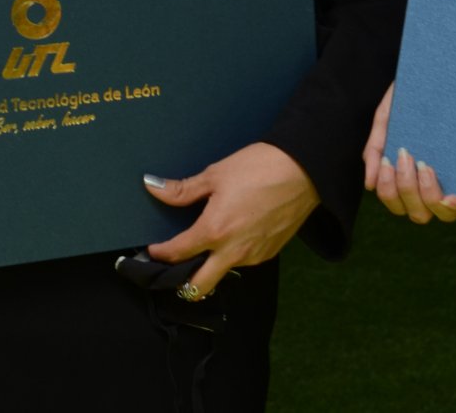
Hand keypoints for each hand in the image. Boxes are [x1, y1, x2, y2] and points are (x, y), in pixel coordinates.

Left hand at [144, 143, 318, 299]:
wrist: (304, 170)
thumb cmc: (259, 167)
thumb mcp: (215, 174)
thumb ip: (182, 189)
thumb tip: (152, 186)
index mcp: (214, 231)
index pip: (177, 253)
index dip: (159, 254)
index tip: (152, 250)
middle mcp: (232, 252)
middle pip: (198, 287)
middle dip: (180, 284)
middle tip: (172, 268)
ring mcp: (253, 256)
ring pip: (222, 274)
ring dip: (209, 267)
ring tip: (205, 246)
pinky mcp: (270, 253)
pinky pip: (244, 263)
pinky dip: (232, 256)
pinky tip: (233, 236)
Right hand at [363, 83, 455, 223]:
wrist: (438, 73)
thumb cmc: (411, 98)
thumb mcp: (387, 119)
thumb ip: (376, 149)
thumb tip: (369, 184)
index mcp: (408, 174)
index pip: (397, 203)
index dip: (391, 193)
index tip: (390, 163)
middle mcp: (430, 184)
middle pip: (417, 214)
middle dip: (406, 189)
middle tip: (405, 156)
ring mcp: (452, 182)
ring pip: (439, 214)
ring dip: (426, 195)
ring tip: (425, 165)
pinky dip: (455, 206)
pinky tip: (451, 194)